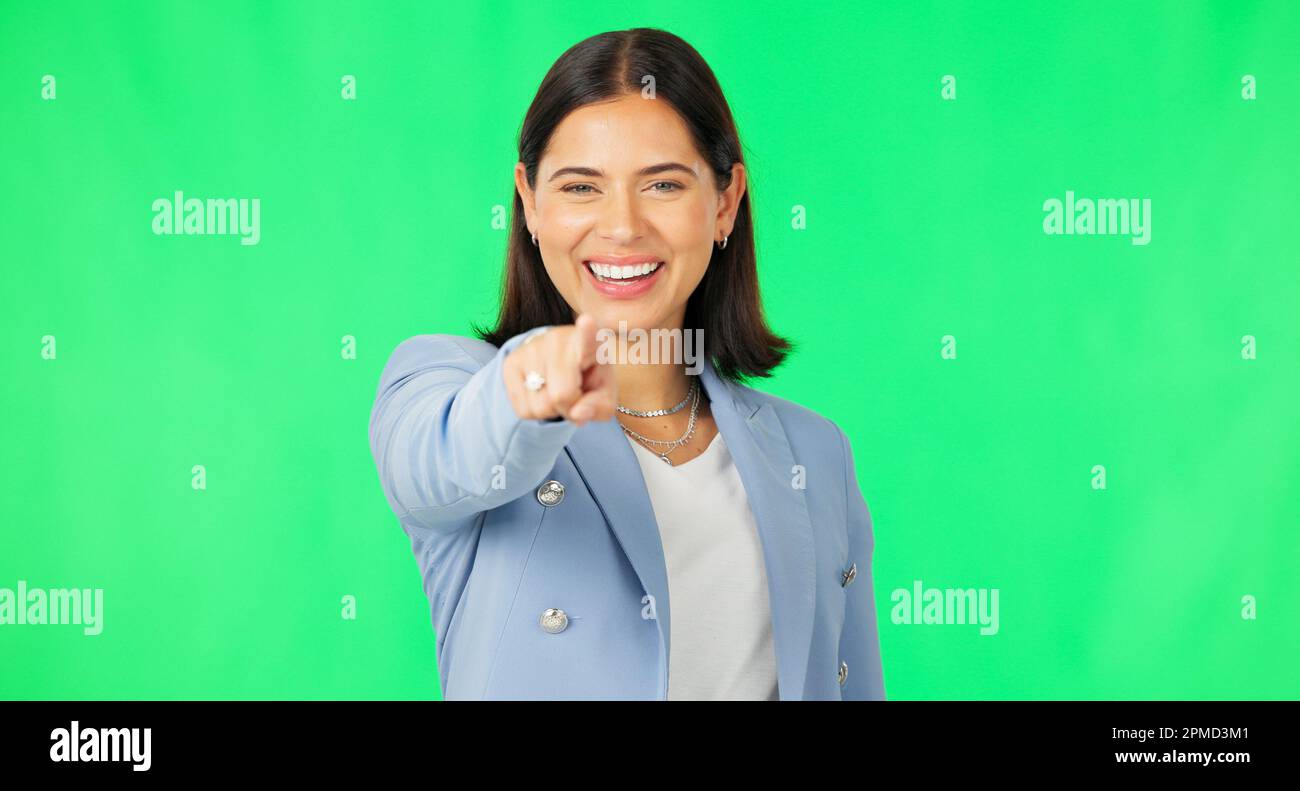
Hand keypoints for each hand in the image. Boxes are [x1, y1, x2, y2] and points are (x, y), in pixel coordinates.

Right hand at [502, 314, 617, 426]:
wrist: (560, 364)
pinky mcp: (511, 362)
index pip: (588, 337)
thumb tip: (577, 414)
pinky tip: (542, 393)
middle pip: (561, 395)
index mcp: (590, 343)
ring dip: (551, 410)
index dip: (587, 331)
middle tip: (574, 394)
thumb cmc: (589, 380)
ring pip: (540, 406)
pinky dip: (536, 412)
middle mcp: (558, 340)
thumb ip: (598, 407)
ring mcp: (531, 349)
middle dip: (569, 407)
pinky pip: (523, 409)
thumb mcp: (604, 396)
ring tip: (557, 390)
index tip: (587, 321)